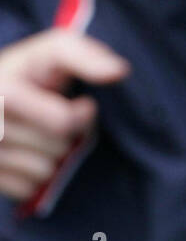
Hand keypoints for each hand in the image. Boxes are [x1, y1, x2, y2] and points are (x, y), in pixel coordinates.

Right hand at [0, 29, 129, 202]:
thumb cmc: (28, 72)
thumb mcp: (51, 51)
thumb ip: (85, 55)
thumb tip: (119, 71)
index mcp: (3, 92)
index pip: (63, 122)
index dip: (82, 114)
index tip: (83, 104)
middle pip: (57, 148)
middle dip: (64, 134)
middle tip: (51, 117)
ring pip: (43, 171)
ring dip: (49, 155)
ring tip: (35, 134)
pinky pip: (27, 189)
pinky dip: (32, 175)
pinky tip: (23, 153)